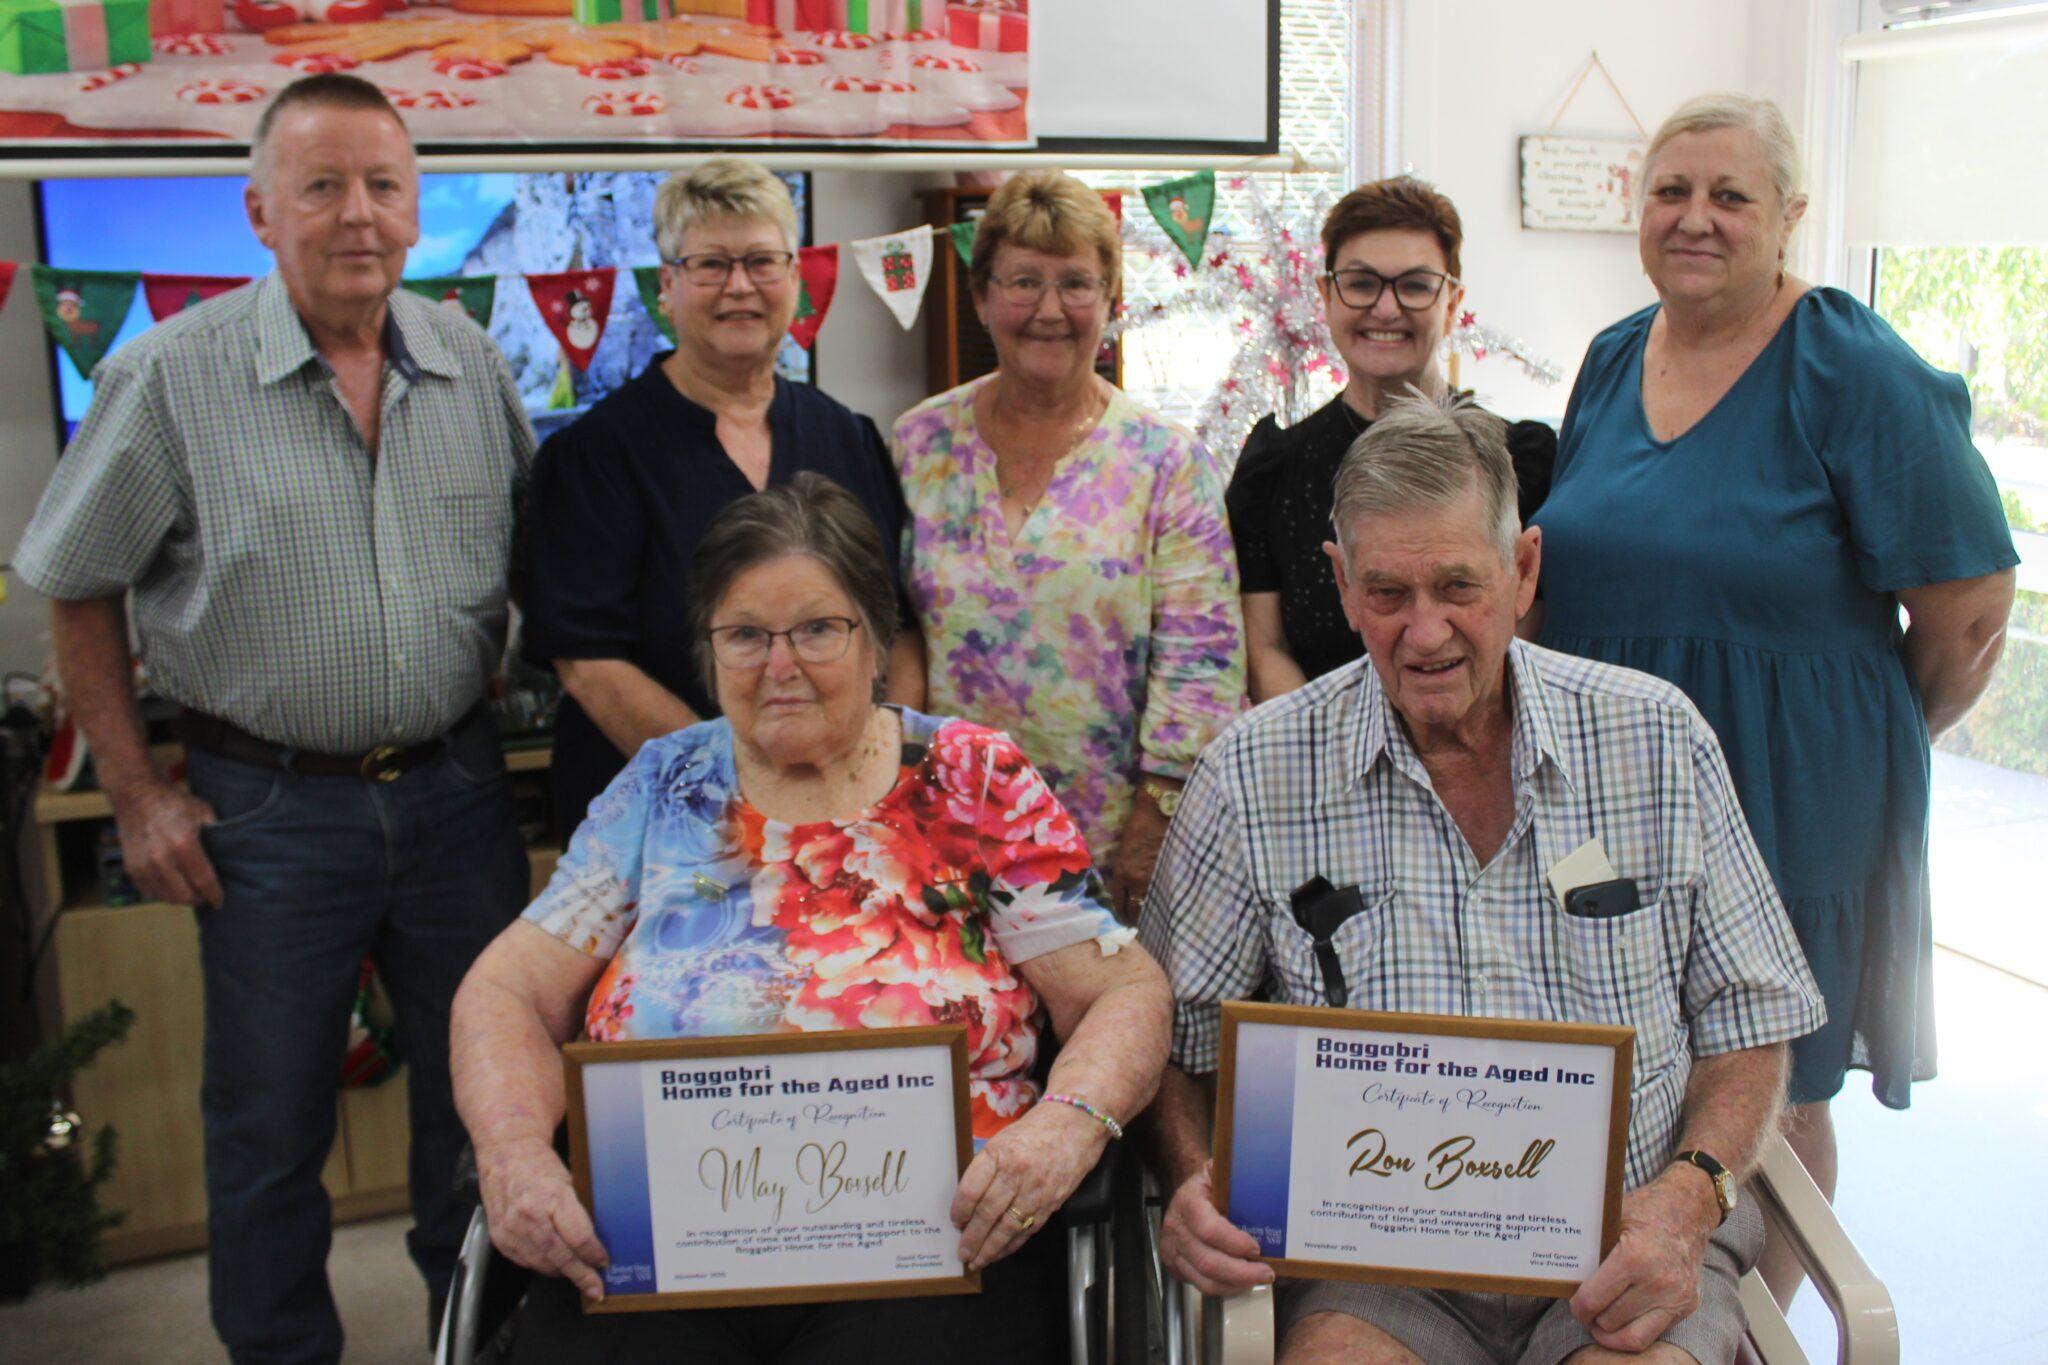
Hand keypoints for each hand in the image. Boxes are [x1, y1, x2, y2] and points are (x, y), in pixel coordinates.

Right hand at [111, 783, 222, 907]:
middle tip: (207, 898)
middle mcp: (160, 858)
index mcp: (183, 844)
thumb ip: (217, 834)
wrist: (137, 795)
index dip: (213, 894)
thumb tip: (232, 855)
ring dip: (181, 899)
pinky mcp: (131, 868)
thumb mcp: (204, 813)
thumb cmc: (174, 804)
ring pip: (166, 897)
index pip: (203, 880)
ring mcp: (143, 865)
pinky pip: (150, 892)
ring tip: (192, 894)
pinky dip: (163, 894)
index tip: (220, 902)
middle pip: (184, 896)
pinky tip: (173, 888)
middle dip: (198, 900)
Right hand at [476, 1137, 609, 1301]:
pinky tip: (554, 1262)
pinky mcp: (500, 1238)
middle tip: (596, 1288)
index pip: (579, 1238)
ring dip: (562, 1272)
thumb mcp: (569, 1181)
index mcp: (552, 1197)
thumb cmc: (540, 1165)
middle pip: (561, 1257)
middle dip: (581, 1275)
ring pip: (543, 1264)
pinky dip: (542, 1264)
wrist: (505, 1154)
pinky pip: (525, 1261)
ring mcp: (511, 1230)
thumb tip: (598, 1240)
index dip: (594, 1254)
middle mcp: (529, 1216)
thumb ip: (579, 1212)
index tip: (604, 1262)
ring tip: (578, 1274)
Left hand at [950, 1098, 1104, 1270]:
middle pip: (987, 1212)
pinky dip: (1011, 1245)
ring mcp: (1035, 1191)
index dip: (959, 1210)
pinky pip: (1026, 1230)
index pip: (972, 1189)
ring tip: (977, 1261)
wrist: (1075, 1125)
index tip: (954, 1221)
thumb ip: (986, 1167)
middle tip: (961, 1252)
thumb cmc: (1035, 1130)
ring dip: (989, 1248)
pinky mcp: (1051, 1204)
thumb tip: (966, 1200)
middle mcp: (1016, 1173)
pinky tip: (999, 1252)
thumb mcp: (1003, 1140)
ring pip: (1007, 1227)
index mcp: (999, 1154)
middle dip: (972, 1237)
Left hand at [1109, 797, 1169, 920]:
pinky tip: (1166, 909)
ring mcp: (1156, 879)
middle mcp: (1137, 880)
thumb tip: (1125, 887)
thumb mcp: (1124, 849)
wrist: (1160, 811)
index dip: (1119, 911)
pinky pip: (1166, 896)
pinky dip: (1165, 904)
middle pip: (1133, 909)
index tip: (1122, 917)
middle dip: (1133, 918)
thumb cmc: (1138, 825)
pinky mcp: (1172, 875)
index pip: (1118, 901)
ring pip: (1151, 907)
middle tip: (1135, 923)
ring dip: (1149, 914)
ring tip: (1151, 921)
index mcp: (1122, 872)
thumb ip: (1123, 870)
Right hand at [1159, 1162, 1272, 1296]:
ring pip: (1205, 1280)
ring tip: (1258, 1279)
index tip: (1256, 1247)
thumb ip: (1235, 1174)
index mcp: (1187, 1202)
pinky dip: (1225, 1288)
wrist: (1184, 1195)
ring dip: (1235, 1284)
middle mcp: (1175, 1229)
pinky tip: (1241, 1282)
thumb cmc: (1207, 1185)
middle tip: (1266, 1272)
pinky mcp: (1175, 1267)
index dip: (1234, 1242)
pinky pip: (1202, 1287)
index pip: (1209, 1228)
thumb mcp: (1218, 1171)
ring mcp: (1172, 1251)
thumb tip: (1263, 1175)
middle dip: (1241, 1272)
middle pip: (1208, 1261)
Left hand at [1568, 1167, 1718, 1351]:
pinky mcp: (1687, 1306)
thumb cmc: (1644, 1211)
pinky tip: (1620, 1324)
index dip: (1577, 1307)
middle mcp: (1658, 1282)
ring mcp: (1676, 1297)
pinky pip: (1653, 1335)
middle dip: (1592, 1318)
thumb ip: (1589, 1249)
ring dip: (1611, 1330)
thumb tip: (1558, 1271)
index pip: (1593, 1300)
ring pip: (1631, 1337)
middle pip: (1609, 1321)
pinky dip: (1632, 1335)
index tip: (1574, 1303)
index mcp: (1634, 1257)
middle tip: (1585, 1309)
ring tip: (1599, 1318)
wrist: (1689, 1210)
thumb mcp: (1611, 1221)